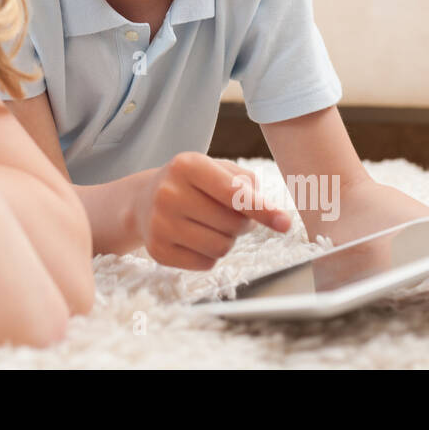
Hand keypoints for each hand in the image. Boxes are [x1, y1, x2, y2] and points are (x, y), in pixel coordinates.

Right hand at [133, 153, 291, 269]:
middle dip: (241, 222)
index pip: (233, 192)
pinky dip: (209, 254)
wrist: (143, 201)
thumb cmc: (192, 183)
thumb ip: (247, 185)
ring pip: (222, 247)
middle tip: (228, 213)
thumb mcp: (215, 169)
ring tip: (212, 225)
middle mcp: (168, 193)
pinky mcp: (158, 251)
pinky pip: (206, 264)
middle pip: (233, 224)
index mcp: (185, 165)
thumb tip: (274, 216)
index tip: (285, 223)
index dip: (262, 209)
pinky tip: (195, 238)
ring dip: (227, 240)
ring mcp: (160, 224)